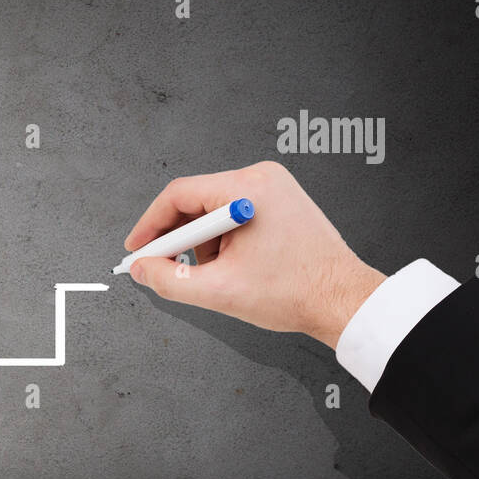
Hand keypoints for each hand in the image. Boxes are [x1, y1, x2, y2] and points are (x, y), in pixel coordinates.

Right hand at [123, 160, 387, 348]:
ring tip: (215, 274)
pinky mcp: (279, 201)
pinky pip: (233, 214)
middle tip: (164, 266)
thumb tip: (142, 269)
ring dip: (202, 243)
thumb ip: (169, 279)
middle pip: (195, 199)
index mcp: (248, 190)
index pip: (179, 195)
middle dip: (177, 238)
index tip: (137, 248)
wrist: (341, 300)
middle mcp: (262, 179)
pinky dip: (222, 240)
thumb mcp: (218, 291)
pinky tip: (232, 266)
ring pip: (212, 210)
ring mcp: (273, 187)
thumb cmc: (295, 292)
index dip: (151, 225)